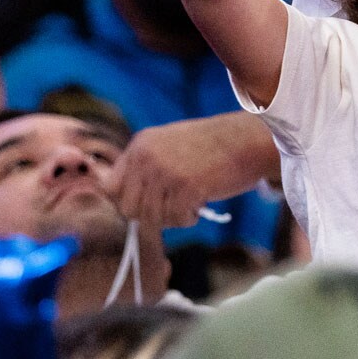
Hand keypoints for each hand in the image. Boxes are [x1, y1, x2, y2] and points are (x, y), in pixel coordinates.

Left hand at [107, 114, 279, 230]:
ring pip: (152, 217)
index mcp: (141, 145)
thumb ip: (144, 168)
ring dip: (171, 218)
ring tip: (189, 204)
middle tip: (171, 208)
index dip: (127, 202)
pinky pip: (176, 219)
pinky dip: (188, 218)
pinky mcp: (186, 186)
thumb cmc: (211, 148)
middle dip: (148, 215)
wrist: (246, 140)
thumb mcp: (168, 147)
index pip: (111, 187)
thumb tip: (120, 201)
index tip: (146, 206)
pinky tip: (200, 204)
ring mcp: (166, 171)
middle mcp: (147, 157)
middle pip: (128, 208)